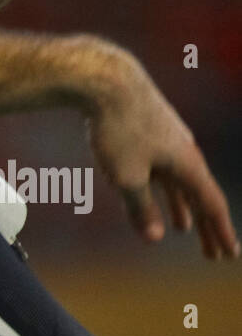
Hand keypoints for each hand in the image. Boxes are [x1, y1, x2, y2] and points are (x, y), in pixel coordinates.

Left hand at [84, 57, 238, 259]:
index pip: (210, 205)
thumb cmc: (117, 128)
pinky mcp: (151, 134)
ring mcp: (169, 142)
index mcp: (187, 163)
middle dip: (206, 227)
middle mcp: (186, 152)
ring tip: (185, 230)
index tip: (228, 255)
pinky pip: (163, 169)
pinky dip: (165, 188)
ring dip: (183, 207)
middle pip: (200, 196)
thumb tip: (156, 238)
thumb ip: (141, 208)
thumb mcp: (126, 176)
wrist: (107, 80)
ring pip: (180, 182)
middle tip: (214, 254)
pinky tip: (158, 193)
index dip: (219, 232)